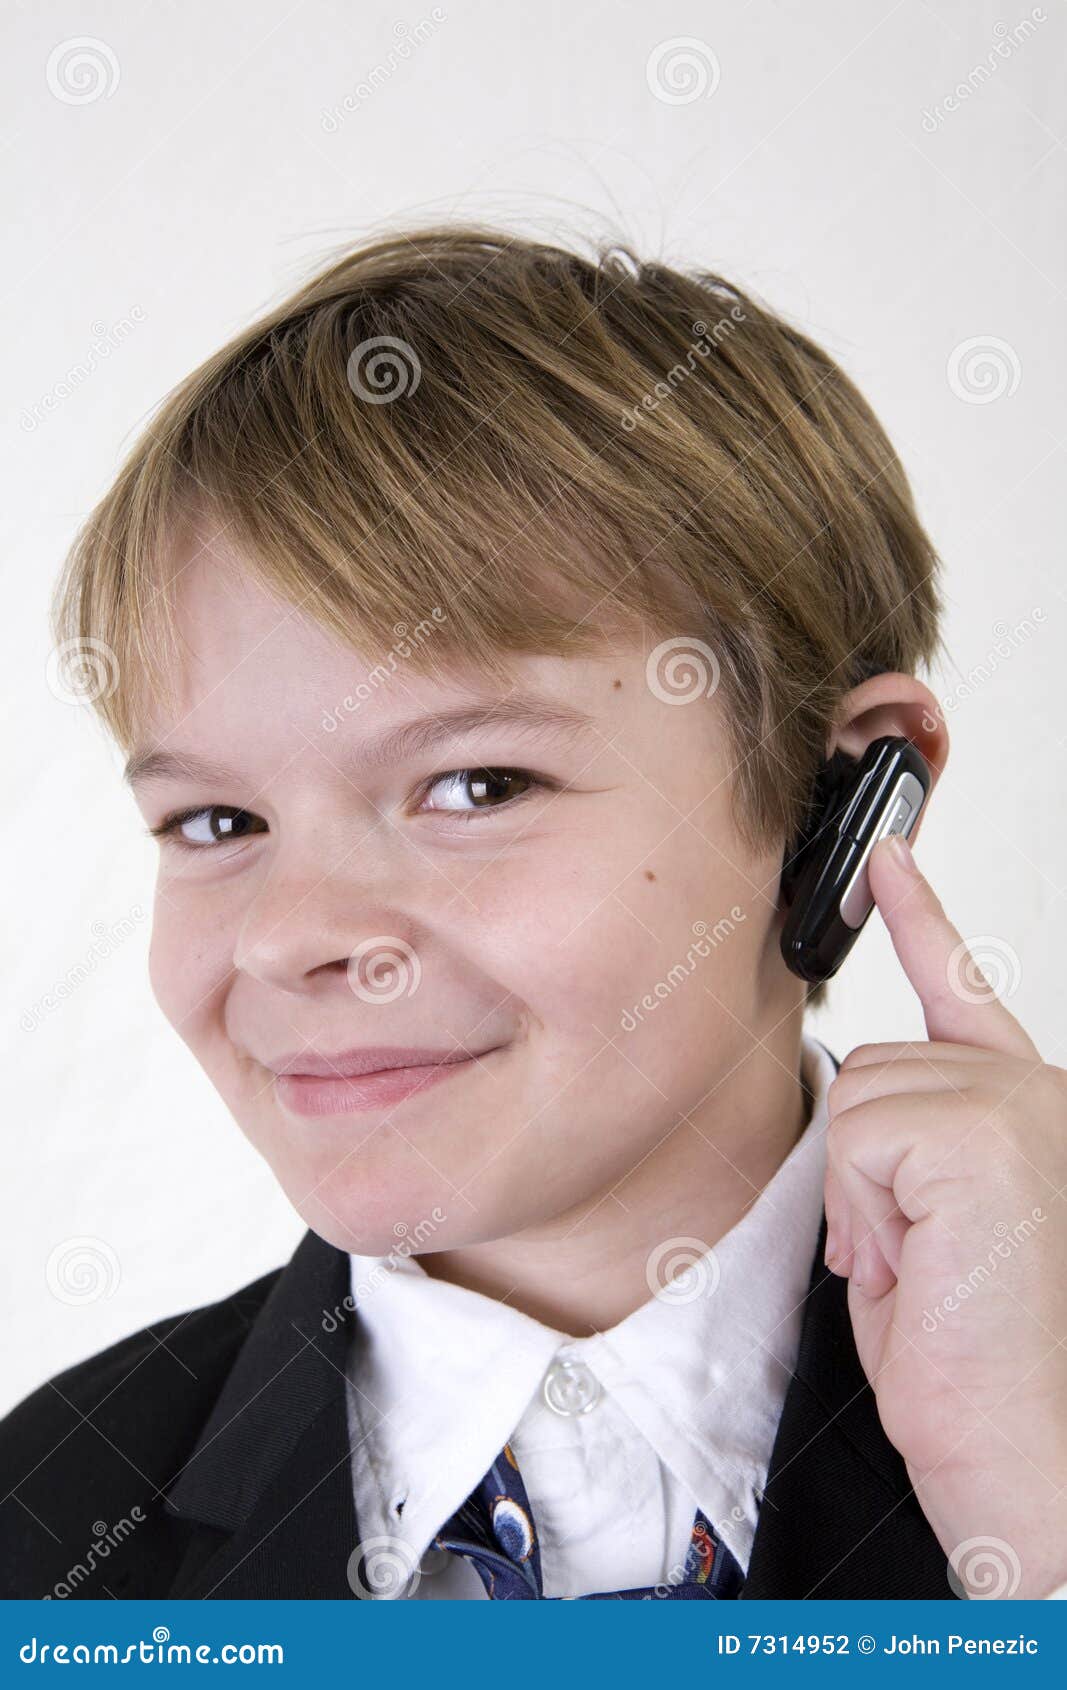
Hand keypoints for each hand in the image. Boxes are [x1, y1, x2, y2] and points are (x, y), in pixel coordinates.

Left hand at [824, 832, 1066, 1598]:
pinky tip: (919, 1261)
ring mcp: (1019, 1105)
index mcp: (1028, 1111)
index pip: (963, 992)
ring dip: (865, 1199)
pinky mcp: (985, 1131)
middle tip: (915, 1258)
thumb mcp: (924, 1234)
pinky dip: (866, 1211)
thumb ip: (908, 1153)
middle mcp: (1037, 1095)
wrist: (1025, 1452)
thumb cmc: (975, 1361)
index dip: (924, 921)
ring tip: (925, 1264)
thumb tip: (866, 1120)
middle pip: (870, 1068)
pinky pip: (860, 1135)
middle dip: (865, 1176)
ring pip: (858, 1098)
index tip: (889, 859)